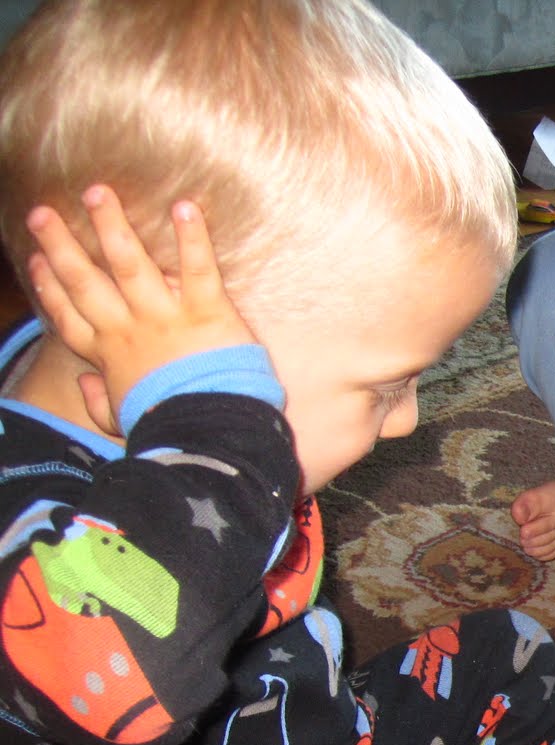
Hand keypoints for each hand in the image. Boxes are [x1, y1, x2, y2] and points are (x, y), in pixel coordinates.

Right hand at [25, 186, 251, 433]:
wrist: (210, 435)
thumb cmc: (171, 428)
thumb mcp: (125, 421)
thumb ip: (101, 404)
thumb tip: (85, 384)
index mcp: (110, 356)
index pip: (69, 316)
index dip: (49, 288)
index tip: (37, 262)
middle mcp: (130, 329)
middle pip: (86, 281)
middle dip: (62, 244)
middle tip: (42, 213)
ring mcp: (166, 318)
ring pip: (130, 263)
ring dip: (112, 225)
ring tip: (98, 192)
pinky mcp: (207, 312)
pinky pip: (198, 268)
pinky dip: (192, 236)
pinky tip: (185, 205)